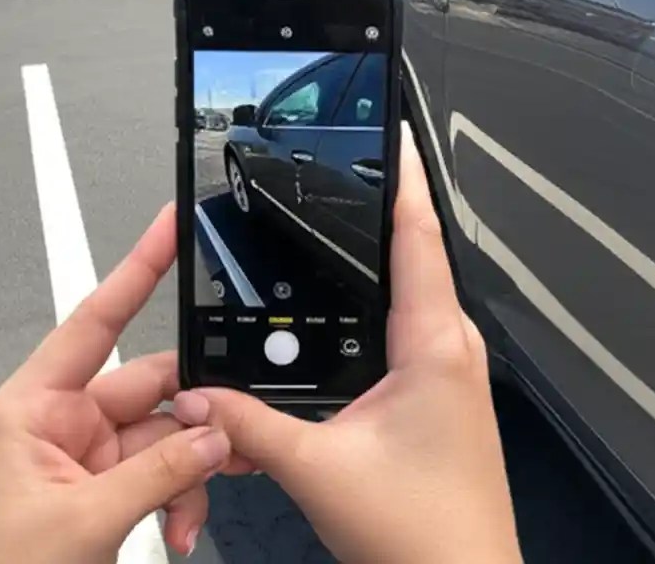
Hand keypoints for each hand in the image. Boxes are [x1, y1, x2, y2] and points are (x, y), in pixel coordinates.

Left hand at [0, 204, 233, 562]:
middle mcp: (61, 424)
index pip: (96, 320)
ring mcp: (86, 459)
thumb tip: (216, 435)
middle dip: (197, 413)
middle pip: (151, 387)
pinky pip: (165, 473)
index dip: (137, 268)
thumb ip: (159, 472)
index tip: (170, 227)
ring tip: (193, 512)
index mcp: (34, 409)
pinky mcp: (105, 491)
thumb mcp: (83, 520)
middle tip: (232, 433)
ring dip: (193, 471)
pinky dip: (185, 496)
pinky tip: (185, 526)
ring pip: (168, 436)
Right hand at [173, 123, 523, 563]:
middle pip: (415, 258)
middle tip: (353, 170)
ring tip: (348, 232)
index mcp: (434, 345)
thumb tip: (201, 396)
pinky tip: (353, 323)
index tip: (394, 131)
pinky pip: (410, 337)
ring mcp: (453, 375)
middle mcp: (452, 351)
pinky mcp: (444, 399)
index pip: (418, 236)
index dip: (404, 177)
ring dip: (380, 269)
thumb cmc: (424, 536)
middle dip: (382, 214)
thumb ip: (248, 425)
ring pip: (412, 300)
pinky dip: (379, 318)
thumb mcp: (316, 469)